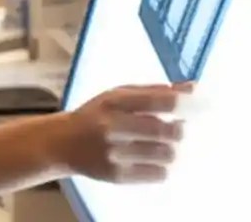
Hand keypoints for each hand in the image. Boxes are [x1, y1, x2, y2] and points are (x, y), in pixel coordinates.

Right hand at [57, 82, 190, 182]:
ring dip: (172, 149)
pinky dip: (163, 166)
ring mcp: (114, 153)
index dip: (188, 103)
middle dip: (180, 130)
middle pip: (168, 131)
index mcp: (114, 101)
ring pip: (167, 154)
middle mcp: (112, 127)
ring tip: (163, 144)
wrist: (61, 143)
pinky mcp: (117, 175)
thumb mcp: (118, 96)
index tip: (201, 105)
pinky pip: (159, 174)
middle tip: (178, 128)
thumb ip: (155, 92)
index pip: (160, 101)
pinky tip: (153, 159)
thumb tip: (194, 88)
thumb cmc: (96, 115)